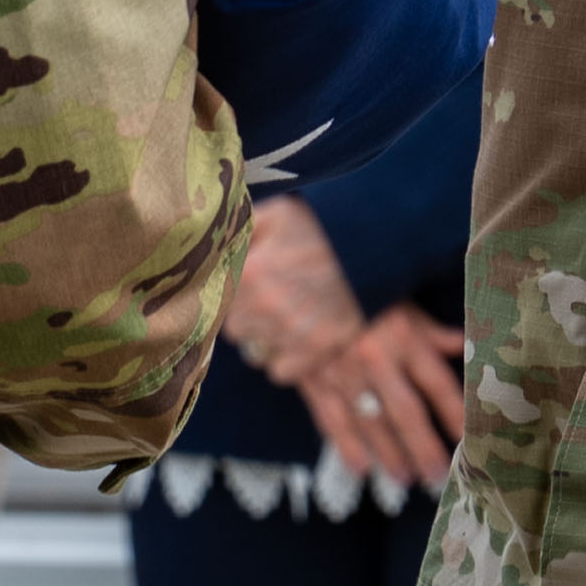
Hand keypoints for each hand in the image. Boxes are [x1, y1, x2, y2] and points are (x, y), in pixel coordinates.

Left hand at [226, 195, 367, 383]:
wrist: (375, 245)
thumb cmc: (322, 226)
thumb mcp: (276, 214)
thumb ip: (238, 231)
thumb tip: (210, 246)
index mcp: (249, 271)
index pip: (214, 299)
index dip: (229, 294)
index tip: (244, 289)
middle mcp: (264, 306)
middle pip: (233, 329)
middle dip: (246, 318)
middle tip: (268, 302)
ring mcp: (290, 332)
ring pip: (253, 353)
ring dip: (264, 341)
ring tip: (285, 320)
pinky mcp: (315, 351)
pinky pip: (279, 372)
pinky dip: (285, 360)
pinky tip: (298, 339)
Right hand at [292, 301, 467, 484]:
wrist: (294, 281)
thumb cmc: (356, 289)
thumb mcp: (398, 301)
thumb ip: (430, 330)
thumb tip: (465, 345)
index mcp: (403, 337)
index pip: (437, 383)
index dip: (455, 414)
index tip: (468, 440)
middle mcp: (375, 359)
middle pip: (406, 413)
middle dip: (424, 449)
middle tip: (437, 478)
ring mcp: (341, 373)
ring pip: (370, 423)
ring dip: (389, 455)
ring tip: (405, 479)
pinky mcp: (312, 380)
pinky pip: (331, 420)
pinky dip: (346, 446)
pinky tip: (360, 468)